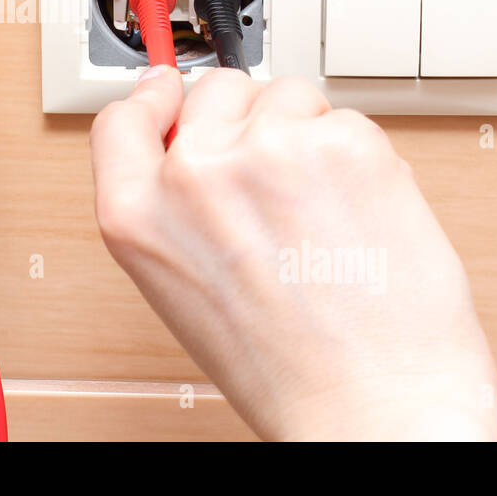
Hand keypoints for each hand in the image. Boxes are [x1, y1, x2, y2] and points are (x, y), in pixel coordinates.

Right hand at [90, 67, 496, 440]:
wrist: (373, 405)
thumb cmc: (287, 371)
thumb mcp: (183, 290)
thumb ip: (173, 208)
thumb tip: (195, 139)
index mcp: (135, 214)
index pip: (123, 117)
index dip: (154, 100)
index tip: (168, 90)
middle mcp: (192, 173)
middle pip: (215, 91)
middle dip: (247, 122)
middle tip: (279, 184)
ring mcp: (267, 149)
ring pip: (287, 96)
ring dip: (307, 135)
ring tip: (324, 212)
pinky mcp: (342, 142)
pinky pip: (346, 119)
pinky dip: (359, 157)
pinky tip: (360, 213)